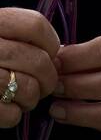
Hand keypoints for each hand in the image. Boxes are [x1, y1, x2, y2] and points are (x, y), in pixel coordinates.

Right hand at [0, 8, 60, 126]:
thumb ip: (17, 33)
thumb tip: (56, 51)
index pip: (34, 25)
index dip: (50, 42)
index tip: (51, 53)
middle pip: (37, 61)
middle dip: (48, 77)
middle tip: (44, 83)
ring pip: (28, 89)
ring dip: (32, 98)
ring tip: (24, 96)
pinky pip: (10, 114)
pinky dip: (14, 114)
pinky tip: (6, 108)